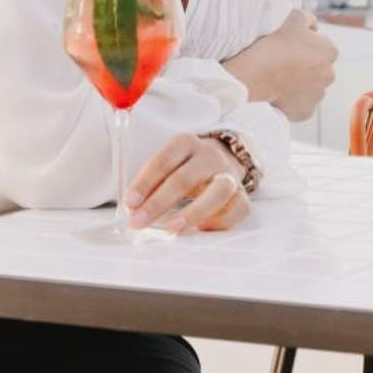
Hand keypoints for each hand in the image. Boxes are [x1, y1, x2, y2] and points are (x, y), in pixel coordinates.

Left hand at [126, 132, 251, 232]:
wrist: (221, 160)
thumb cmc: (184, 167)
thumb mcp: (166, 165)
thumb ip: (150, 184)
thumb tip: (133, 210)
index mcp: (186, 143)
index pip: (163, 161)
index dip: (145, 183)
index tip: (130, 204)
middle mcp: (209, 156)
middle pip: (185, 178)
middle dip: (159, 203)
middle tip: (138, 222)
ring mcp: (229, 175)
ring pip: (217, 193)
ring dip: (193, 213)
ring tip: (172, 228)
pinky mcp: (242, 195)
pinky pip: (237, 209)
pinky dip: (219, 222)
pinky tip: (200, 229)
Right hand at [223, 10, 335, 121]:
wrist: (256, 74)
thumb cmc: (274, 44)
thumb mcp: (294, 17)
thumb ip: (309, 19)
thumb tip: (313, 25)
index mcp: (330, 51)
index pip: (321, 46)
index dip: (305, 45)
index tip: (290, 46)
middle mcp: (329, 75)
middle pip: (319, 69)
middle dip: (307, 66)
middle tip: (284, 62)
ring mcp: (317, 96)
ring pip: (311, 88)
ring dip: (300, 84)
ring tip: (280, 78)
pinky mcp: (305, 112)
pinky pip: (301, 104)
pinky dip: (293, 100)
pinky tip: (279, 92)